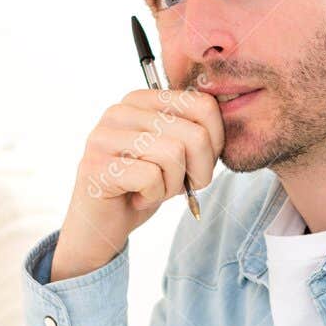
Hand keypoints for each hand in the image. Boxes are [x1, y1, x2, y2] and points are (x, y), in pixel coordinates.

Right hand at [51, 88, 223, 280]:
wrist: (103, 225)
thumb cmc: (143, 188)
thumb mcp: (177, 156)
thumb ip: (196, 134)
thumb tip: (228, 121)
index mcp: (142, 100)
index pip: (203, 106)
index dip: (214, 145)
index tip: (195, 165)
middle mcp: (120, 111)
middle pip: (194, 134)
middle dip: (198, 171)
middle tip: (177, 186)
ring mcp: (104, 137)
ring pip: (174, 154)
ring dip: (172, 185)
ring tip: (153, 191)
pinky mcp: (96, 166)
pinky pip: (151, 177)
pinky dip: (153, 196)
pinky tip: (136, 198)